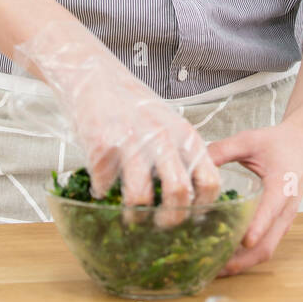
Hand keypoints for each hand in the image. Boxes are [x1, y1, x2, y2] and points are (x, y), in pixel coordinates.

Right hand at [11, 17, 221, 219]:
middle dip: (170, 219)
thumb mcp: (168, 124)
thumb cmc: (133, 105)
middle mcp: (162, 137)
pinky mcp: (102, 143)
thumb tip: (192, 199)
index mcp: (184, 134)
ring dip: (134, 215)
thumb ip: (181, 154)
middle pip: (178, 193)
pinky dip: (101, 192)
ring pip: (140, 196)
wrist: (93, 75)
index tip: (192, 218)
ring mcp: (131, 140)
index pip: (209, 180)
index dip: (203, 206)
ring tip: (129, 217)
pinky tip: (100, 186)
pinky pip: (104, 184)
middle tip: (159, 226)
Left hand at [206, 116, 302, 275]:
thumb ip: (223, 149)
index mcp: (282, 186)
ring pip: (266, 250)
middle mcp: (286, 209)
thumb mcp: (250, 140)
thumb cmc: (279, 143)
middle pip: (267, 244)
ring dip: (242, 262)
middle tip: (214, 266)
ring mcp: (284, 220)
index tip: (245, 240)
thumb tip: (196, 160)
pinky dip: (247, 256)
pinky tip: (225, 256)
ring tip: (213, 267)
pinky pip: (266, 246)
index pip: (271, 210)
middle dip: (242, 259)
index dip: (259, 226)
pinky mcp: (280, 225)